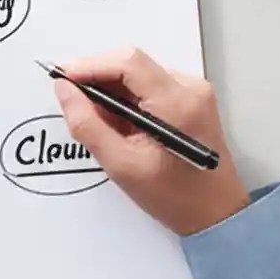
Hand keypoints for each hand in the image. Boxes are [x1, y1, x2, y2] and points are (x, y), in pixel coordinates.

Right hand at [53, 48, 250, 235]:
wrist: (217, 215)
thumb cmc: (176, 197)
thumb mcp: (122, 165)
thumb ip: (88, 125)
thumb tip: (64, 90)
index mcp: (178, 104)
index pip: (128, 63)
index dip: (90, 65)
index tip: (63, 78)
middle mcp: (191, 89)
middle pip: (133, 64)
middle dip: (98, 77)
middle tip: (74, 100)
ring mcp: (195, 92)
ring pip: (139, 74)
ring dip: (112, 90)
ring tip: (98, 120)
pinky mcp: (192, 99)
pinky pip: (150, 85)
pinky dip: (128, 97)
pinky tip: (119, 123)